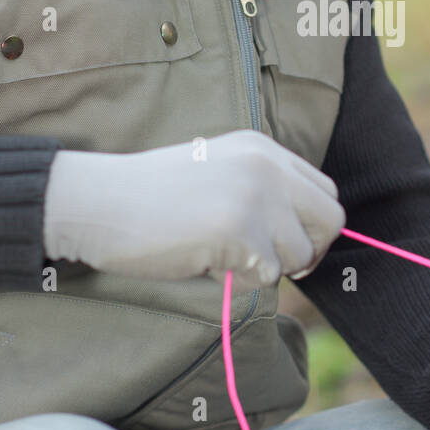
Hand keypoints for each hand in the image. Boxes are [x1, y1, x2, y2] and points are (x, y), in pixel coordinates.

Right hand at [43, 129, 345, 288]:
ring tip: (218, 255)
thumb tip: (304, 238)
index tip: (285, 246)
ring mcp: (255, 195)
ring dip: (264, 269)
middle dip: (307, 251)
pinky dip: (238, 281)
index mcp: (262, 149)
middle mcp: (267, 166)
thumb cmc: (150, 197)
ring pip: (298, 255)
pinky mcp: (240, 229)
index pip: (324, 191)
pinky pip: (266, 276)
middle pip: (330, 220)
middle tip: (268, 264)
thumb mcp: (217, 173)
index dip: (311, 226)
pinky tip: (203, 261)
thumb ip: (260, 192)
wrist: (99, 201)